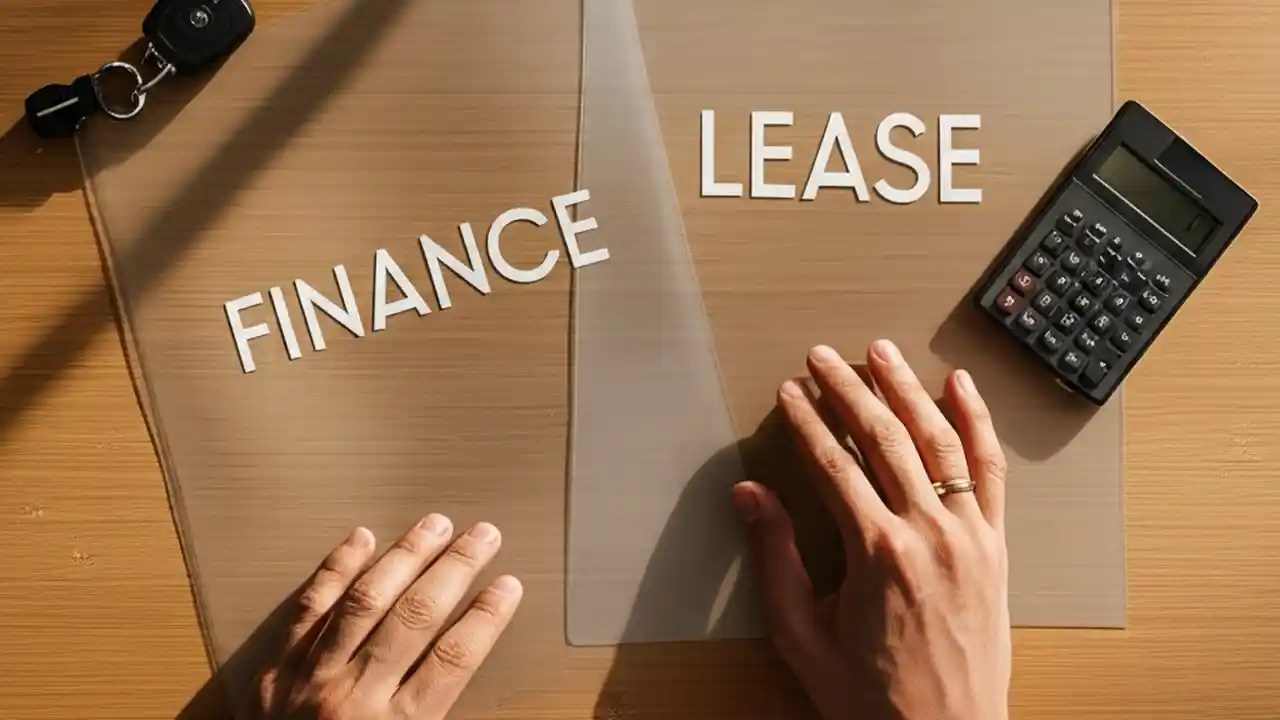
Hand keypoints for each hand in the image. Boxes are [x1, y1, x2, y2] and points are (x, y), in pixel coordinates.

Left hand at [242, 516, 522, 719]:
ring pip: (366, 599)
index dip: (487, 615)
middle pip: (418, 615)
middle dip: (457, 567)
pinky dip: (336, 569)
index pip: (454, 656)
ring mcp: (313, 678)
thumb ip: (433, 708)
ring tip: (435, 526)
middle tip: (483, 537)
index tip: (508, 586)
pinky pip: (309, 608)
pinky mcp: (276, 670)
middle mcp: (357, 698)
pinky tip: (361, 540)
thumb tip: (467, 650)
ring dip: (406, 556)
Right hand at [733, 340, 1009, 719]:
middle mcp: (928, 534)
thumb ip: (776, 557)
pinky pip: (991, 471)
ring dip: (907, 389)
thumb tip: (750, 495)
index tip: (789, 392)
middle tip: (822, 357)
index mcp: (876, 554)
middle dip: (848, 389)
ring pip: (939, 441)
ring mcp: (970, 537)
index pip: (834, 464)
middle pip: (884, 438)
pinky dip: (978, 422)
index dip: (806, 421)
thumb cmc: (871, 698)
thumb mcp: (802, 634)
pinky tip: (960, 388)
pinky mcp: (995, 547)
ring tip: (881, 352)